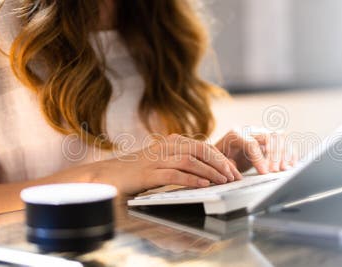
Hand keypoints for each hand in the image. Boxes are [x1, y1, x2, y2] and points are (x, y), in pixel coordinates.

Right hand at [87, 134, 240, 194]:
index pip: (203, 146)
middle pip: (200, 150)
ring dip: (210, 171)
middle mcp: (165, 147)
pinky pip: (174, 174)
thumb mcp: (163, 162)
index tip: (234, 170)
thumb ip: (182, 162)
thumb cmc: (137, 171)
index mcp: (171, 142)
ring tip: (223, 181)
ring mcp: (156, 159)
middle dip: (220, 164)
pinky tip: (203, 185)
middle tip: (233, 177)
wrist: (107, 175)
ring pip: (190, 161)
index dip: (221, 158)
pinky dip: (191, 179)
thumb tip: (209, 171)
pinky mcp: (148, 174)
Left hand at [215, 129, 296, 173]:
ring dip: (284, 153)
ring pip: (279, 136)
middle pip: (268, 136)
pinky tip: (291, 164)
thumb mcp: (218, 162)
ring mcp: (261, 134)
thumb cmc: (221, 158)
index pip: (251, 143)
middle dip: (274, 154)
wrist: (224, 152)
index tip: (264, 172)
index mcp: (235, 135)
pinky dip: (290, 152)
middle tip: (274, 171)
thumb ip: (226, 164)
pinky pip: (284, 141)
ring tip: (284, 169)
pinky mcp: (270, 140)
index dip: (259, 158)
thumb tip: (235, 165)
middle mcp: (250, 131)